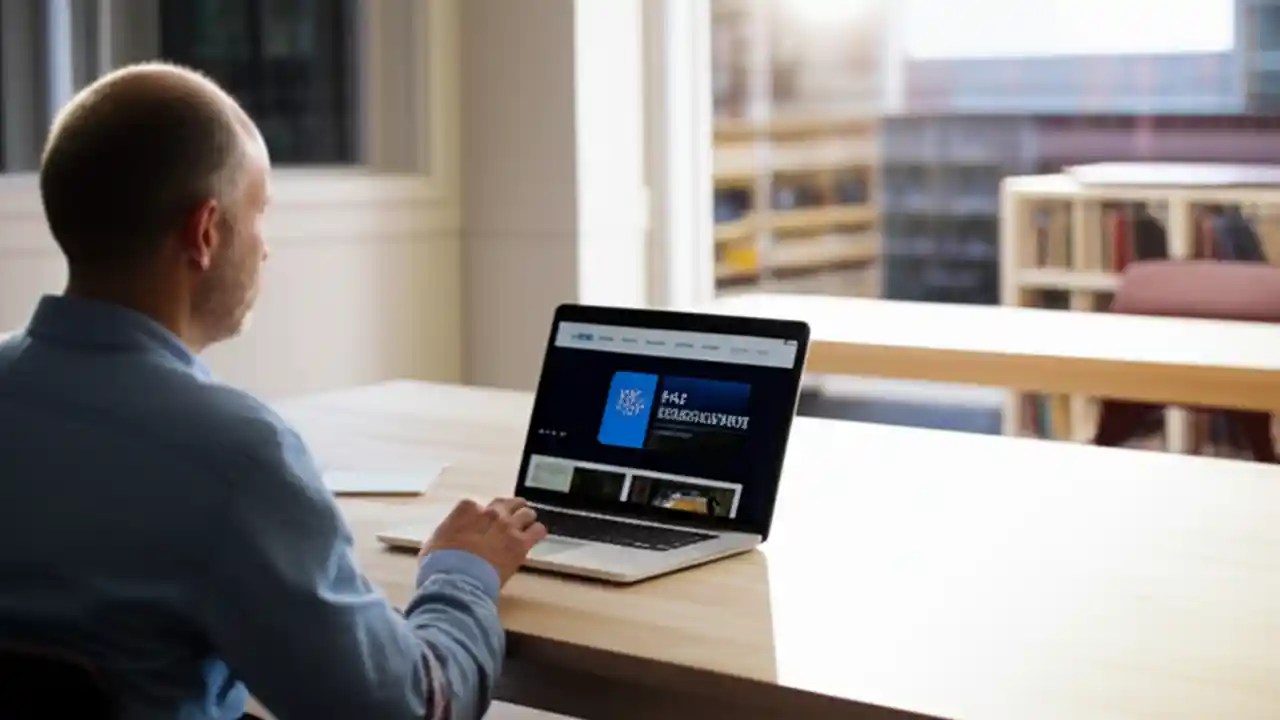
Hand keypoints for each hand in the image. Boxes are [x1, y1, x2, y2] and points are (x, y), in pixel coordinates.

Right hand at [420, 497, 547, 586]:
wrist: (457, 582)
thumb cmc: (440, 565)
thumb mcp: (435, 542)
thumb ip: (449, 532)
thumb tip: (451, 537)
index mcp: (467, 509)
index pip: (479, 505)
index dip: (482, 517)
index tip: (481, 526)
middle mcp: (491, 513)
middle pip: (508, 503)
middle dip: (510, 510)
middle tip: (511, 519)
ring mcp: (508, 527)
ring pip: (527, 513)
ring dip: (526, 520)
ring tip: (526, 527)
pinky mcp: (521, 544)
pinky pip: (538, 530)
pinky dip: (537, 532)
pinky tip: (534, 538)